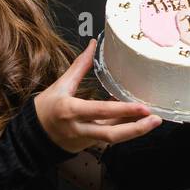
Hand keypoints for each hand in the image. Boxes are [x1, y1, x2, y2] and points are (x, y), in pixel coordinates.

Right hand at [34, 39, 162, 152]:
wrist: (34, 136)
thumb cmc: (46, 108)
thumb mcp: (60, 85)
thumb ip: (79, 66)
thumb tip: (93, 45)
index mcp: (71, 110)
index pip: (101, 111)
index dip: (123, 110)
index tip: (143, 107)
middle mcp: (80, 128)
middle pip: (112, 134)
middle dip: (136, 128)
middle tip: (156, 119)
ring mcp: (86, 139)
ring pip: (114, 138)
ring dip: (135, 130)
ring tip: (153, 121)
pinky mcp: (90, 144)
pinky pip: (110, 136)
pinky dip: (125, 128)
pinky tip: (138, 120)